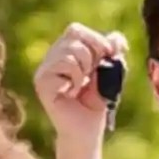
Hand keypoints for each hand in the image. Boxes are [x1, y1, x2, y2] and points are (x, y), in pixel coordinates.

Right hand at [33, 23, 128, 144]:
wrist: (87, 129)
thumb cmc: (96, 102)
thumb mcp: (110, 73)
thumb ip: (113, 54)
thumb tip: (117, 38)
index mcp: (65, 52)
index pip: (76, 29)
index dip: (96, 39)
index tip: (109, 56)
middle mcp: (51, 57)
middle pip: (73, 34)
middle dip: (93, 53)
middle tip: (91, 74)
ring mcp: (44, 69)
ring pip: (69, 50)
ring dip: (84, 69)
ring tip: (80, 85)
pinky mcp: (41, 81)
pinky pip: (64, 65)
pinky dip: (75, 79)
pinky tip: (71, 93)